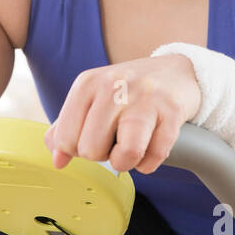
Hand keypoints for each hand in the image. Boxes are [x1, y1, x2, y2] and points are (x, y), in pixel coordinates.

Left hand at [42, 53, 202, 173]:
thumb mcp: (92, 100)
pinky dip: (149, 162)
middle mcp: (113, 87)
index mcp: (86, 84)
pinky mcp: (171, 110)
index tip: (92, 139)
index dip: (77, 149)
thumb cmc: (128, 92)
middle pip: (91, 150)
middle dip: (102, 156)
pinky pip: (154, 156)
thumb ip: (68, 128)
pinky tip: (150, 146)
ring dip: (126, 162)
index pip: (64, 139)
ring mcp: (144, 97)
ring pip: (124, 154)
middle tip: (114, 141)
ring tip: (130, 148)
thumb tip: (57, 160)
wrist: (176, 72)